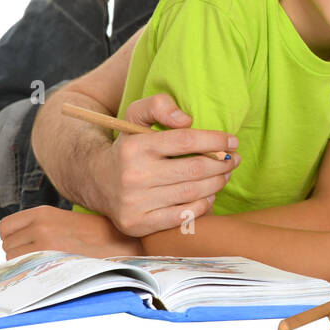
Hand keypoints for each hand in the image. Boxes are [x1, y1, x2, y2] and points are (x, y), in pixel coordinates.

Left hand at [0, 206, 142, 258]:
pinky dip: (33, 274)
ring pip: (14, 261)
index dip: (14, 237)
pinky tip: (51, 271)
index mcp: (43, 213)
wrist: (125, 245)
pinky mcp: (51, 263)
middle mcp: (39, 227)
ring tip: (50, 263)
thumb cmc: (100, 235)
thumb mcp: (69, 220)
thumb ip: (43, 226)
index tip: (27, 243)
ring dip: (27, 265)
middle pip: (7, 246)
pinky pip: (25, 272)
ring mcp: (44, 246)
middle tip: (44, 255)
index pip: (5, 227)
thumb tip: (19, 243)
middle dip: (21, 252)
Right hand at [92, 93, 240, 235]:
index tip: (232, 141)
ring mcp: (134, 203)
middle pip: (194, 169)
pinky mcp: (137, 224)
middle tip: (233, 160)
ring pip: (191, 193)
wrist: (95, 180)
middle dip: (222, 164)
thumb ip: (159, 105)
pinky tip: (209, 195)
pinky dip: (202, 206)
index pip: (186, 141)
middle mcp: (134, 175)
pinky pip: (181, 217)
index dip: (215, 141)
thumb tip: (186, 120)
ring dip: (217, 183)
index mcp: (135, 147)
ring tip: (225, 175)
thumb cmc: (128, 146)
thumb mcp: (135, 116)